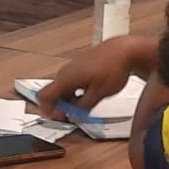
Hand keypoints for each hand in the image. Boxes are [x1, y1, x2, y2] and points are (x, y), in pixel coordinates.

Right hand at [36, 34, 158, 116]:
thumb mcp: (99, 94)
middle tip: (74, 115)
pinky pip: (70, 82)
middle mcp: (65, 72)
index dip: (48, 110)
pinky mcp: (78, 66)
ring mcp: (71, 68)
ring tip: (84, 106)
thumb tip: (75, 113)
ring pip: (62, 88)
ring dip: (69, 100)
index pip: (44, 97)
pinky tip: (88, 95)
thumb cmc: (114, 67)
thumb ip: (83, 107)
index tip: (60, 117)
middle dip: (62, 107)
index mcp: (66, 79)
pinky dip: (75, 92)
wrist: (124, 51)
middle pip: (53, 94)